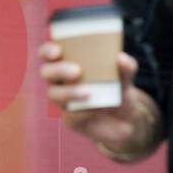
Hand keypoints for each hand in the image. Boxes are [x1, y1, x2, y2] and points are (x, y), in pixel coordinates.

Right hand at [37, 42, 163, 159]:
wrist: (126, 121)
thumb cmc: (119, 90)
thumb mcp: (127, 77)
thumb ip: (126, 67)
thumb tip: (120, 58)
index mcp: (69, 63)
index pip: (48, 54)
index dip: (47, 51)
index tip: (57, 52)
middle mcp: (62, 82)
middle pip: (46, 73)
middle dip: (58, 71)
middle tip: (77, 71)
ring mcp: (64, 101)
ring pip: (54, 94)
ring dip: (68, 92)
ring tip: (88, 92)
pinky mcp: (70, 120)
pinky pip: (70, 115)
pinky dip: (82, 112)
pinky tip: (95, 110)